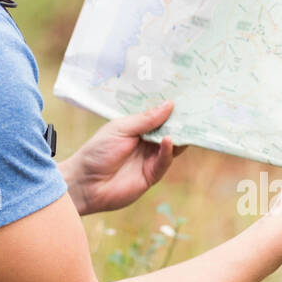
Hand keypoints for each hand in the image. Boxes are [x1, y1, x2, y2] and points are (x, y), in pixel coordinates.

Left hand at [60, 101, 186, 215]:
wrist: (85, 183)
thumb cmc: (97, 152)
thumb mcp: (120, 129)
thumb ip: (145, 119)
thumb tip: (169, 104)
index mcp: (137, 128)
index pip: (158, 117)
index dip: (170, 109)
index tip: (185, 98)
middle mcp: (146, 143)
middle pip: (168, 131)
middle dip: (181, 122)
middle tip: (196, 110)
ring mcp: (149, 159)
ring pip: (171, 147)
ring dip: (179, 136)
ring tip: (187, 125)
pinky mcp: (151, 175)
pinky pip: (164, 162)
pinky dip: (168, 151)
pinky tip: (169, 141)